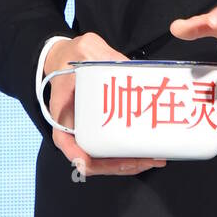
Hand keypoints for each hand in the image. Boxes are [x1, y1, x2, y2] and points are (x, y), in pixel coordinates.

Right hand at [42, 34, 166, 174]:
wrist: (69, 58)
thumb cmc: (73, 57)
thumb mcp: (85, 50)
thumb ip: (102, 56)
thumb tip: (125, 66)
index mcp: (63, 114)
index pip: (66, 143)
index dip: (78, 156)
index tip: (88, 162)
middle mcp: (75, 129)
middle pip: (92, 160)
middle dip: (117, 165)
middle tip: (143, 160)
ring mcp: (89, 132)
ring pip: (107, 160)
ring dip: (129, 164)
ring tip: (154, 159)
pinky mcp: (103, 130)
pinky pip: (115, 150)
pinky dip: (131, 154)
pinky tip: (151, 152)